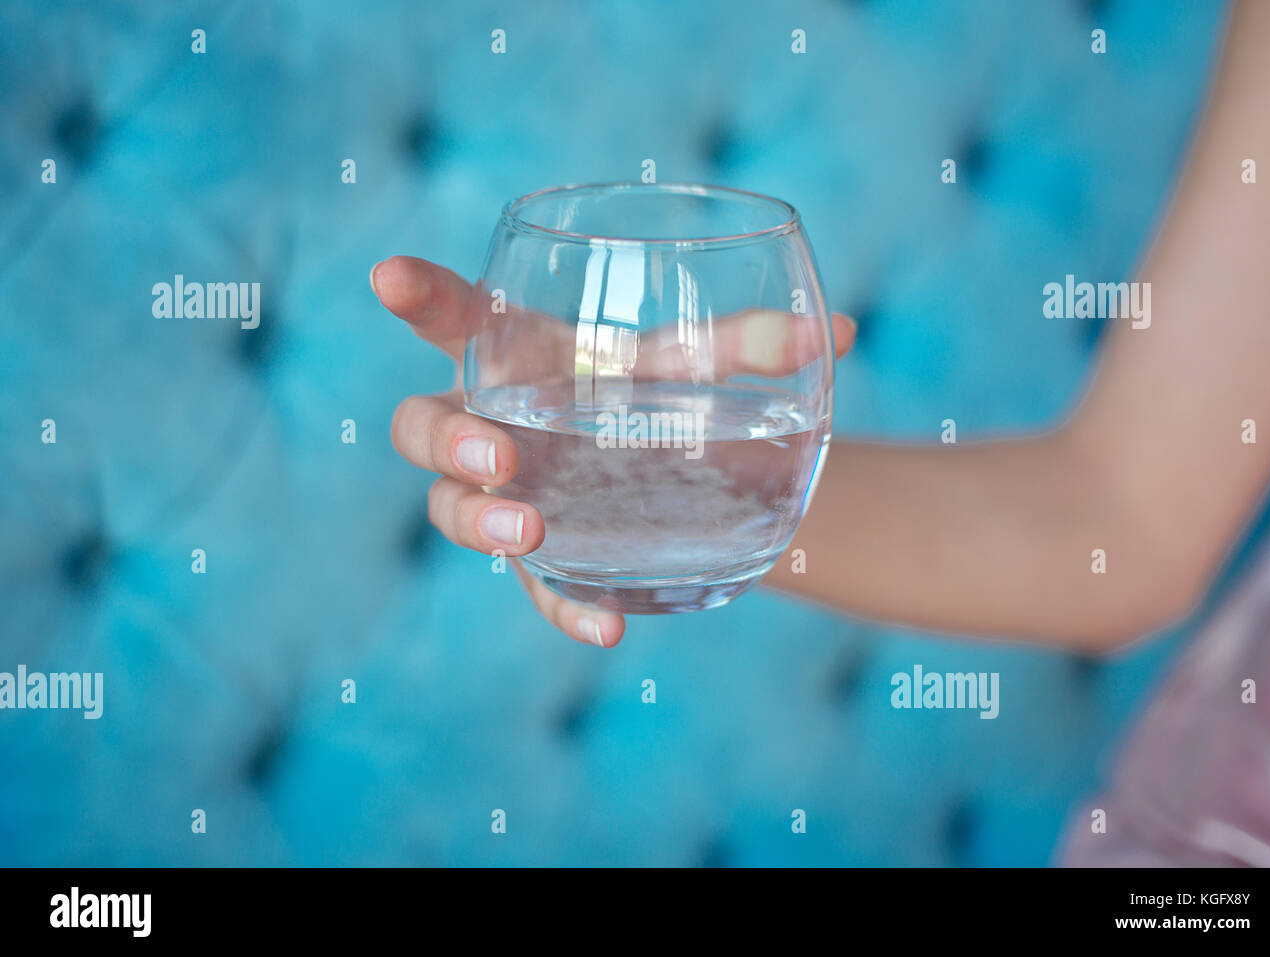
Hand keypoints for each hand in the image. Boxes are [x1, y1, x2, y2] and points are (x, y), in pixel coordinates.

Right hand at [372, 254, 856, 647]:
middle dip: (446, 439)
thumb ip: (749, 344)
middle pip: (422, 427)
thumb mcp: (697, 366)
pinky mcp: (542, 558)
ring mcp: (506, 496)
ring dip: (479, 522)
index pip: (455, 319)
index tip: (387, 274)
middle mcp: (493, 423)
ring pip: (448, 511)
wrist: (677, 470)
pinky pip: (532, 589)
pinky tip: (607, 630)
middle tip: (496, 453)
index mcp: (518, 355)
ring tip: (532, 528)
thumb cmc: (657, 390)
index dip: (419, 298)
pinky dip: (563, 609)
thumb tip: (840, 330)